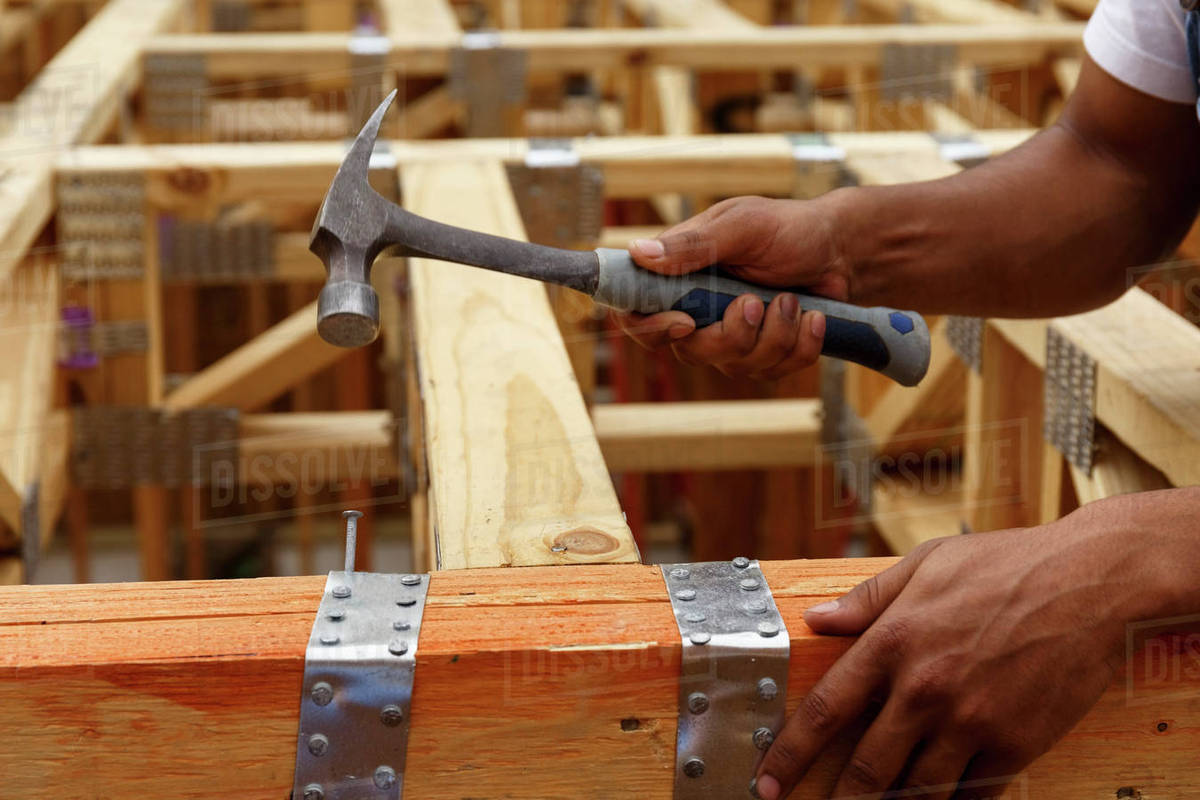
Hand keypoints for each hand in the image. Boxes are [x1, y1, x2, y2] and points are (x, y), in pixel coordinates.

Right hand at [614, 195, 851, 378]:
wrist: (841, 250)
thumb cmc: (789, 228)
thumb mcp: (743, 225)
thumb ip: (694, 243)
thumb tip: (639, 253)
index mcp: (678, 274)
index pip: (635, 314)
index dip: (650, 328)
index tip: (685, 322)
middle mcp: (697, 310)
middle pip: (687, 350)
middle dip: (730, 335)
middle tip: (757, 302)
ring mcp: (730, 335)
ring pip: (734, 365)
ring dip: (774, 335)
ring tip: (793, 300)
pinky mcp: (763, 353)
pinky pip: (772, 371)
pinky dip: (799, 346)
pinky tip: (813, 318)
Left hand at [755, 491, 1199, 799]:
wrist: (1091, 581)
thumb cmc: (1006, 564)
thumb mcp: (926, 565)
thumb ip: (867, 599)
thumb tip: (817, 621)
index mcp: (894, 641)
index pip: (825, 710)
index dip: (790, 754)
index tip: (767, 781)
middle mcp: (925, 688)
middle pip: (867, 768)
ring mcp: (971, 721)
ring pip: (919, 791)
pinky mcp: (1015, 743)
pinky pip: (973, 794)